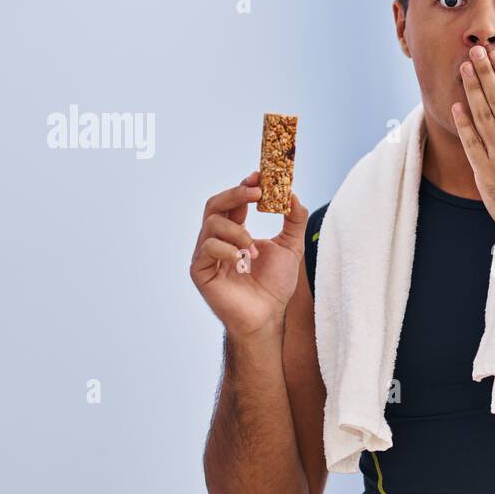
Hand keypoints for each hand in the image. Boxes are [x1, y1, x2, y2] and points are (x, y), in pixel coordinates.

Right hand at [190, 170, 308, 337]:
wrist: (267, 316)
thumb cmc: (274, 285)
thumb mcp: (291, 247)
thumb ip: (294, 220)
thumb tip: (293, 194)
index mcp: (235, 231)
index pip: (234, 201)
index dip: (244, 186)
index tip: (260, 177)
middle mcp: (217, 239)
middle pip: (216, 204)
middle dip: (236, 194)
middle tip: (257, 192)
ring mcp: (206, 254)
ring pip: (212, 224)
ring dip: (237, 232)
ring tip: (253, 251)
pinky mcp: (200, 271)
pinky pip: (207, 249)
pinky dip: (227, 250)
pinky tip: (242, 261)